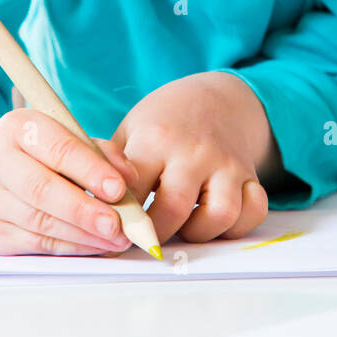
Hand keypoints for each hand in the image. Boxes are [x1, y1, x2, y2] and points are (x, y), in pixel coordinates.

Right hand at [0, 106, 140, 256]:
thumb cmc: (38, 154)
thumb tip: (130, 178)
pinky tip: (93, 246)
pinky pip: (36, 245)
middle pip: (43, 190)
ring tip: (115, 239)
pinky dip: (70, 248)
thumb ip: (100, 152)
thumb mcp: (65, 137)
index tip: (119, 189)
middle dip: (85, 210)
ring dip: (83, 235)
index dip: (90, 170)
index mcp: (18, 127)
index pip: (58, 148)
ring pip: (41, 222)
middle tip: (117, 224)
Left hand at [111, 72, 274, 243]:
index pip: (132, 187)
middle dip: (155, 235)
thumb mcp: (130, 130)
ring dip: (198, 233)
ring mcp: (226, 164)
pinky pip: (254, 211)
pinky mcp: (250, 175)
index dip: (119, 216)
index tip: (112, 232)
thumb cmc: (165, 122)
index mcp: (156, 139)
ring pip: (220, 215)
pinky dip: (238, 225)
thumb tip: (82, 200)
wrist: (216, 98)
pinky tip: (215, 220)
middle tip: (145, 239)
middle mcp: (194, 151)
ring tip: (182, 227)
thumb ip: (109, 164)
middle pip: (175, 209)